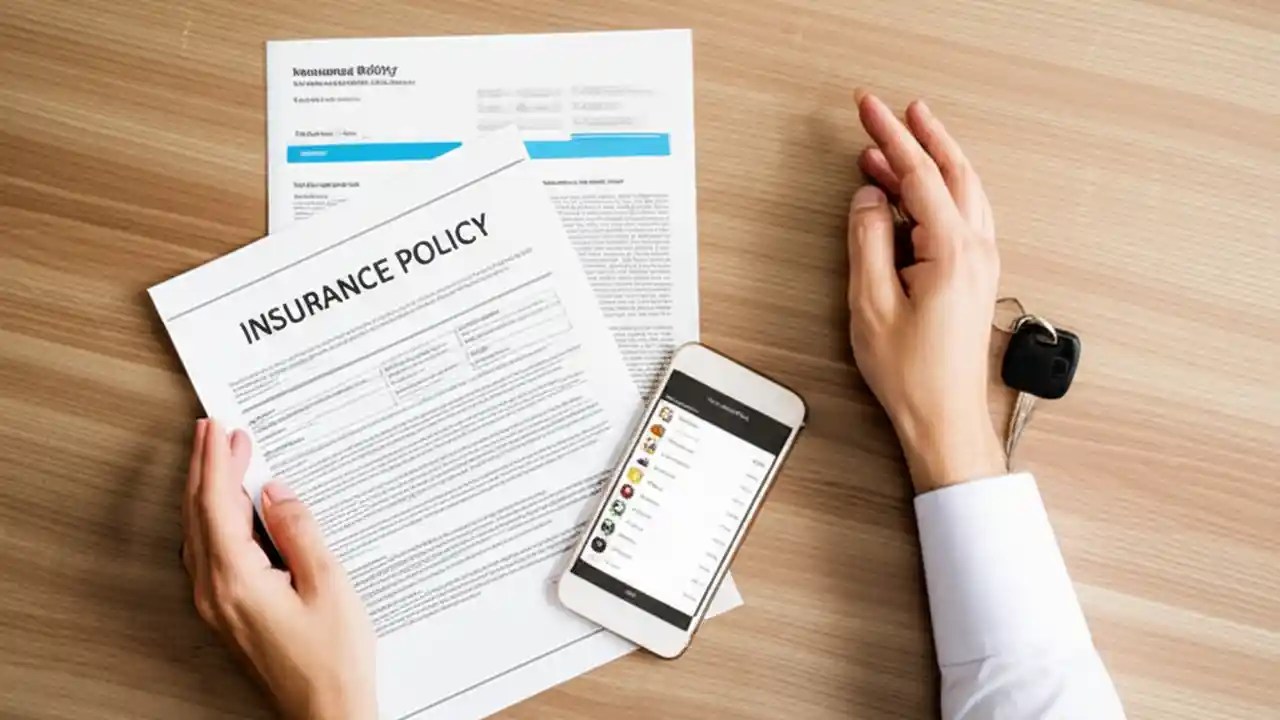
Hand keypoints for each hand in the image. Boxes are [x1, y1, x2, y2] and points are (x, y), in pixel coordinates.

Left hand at [182, 419, 376, 719]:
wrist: (326, 714)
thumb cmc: (332, 662)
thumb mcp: (329, 585)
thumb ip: (300, 532)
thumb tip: (278, 493)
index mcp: (236, 580)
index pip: (217, 505)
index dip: (219, 462)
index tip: (222, 430)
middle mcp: (215, 593)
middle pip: (198, 515)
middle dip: (206, 468)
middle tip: (215, 431)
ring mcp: (216, 606)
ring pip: (199, 534)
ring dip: (207, 492)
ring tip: (221, 460)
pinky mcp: (228, 614)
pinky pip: (208, 554)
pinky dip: (213, 520)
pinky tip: (230, 512)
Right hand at [846, 90, 1005, 492]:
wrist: (945, 418)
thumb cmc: (912, 375)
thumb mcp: (871, 304)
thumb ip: (868, 240)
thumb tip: (869, 196)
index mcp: (952, 252)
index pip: (918, 174)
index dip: (890, 136)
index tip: (869, 108)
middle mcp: (976, 250)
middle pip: (952, 171)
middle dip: (919, 134)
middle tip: (889, 109)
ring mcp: (982, 262)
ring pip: (963, 190)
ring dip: (932, 159)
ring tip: (898, 141)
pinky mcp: (976, 276)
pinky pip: (963, 213)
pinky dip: (938, 189)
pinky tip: (915, 192)